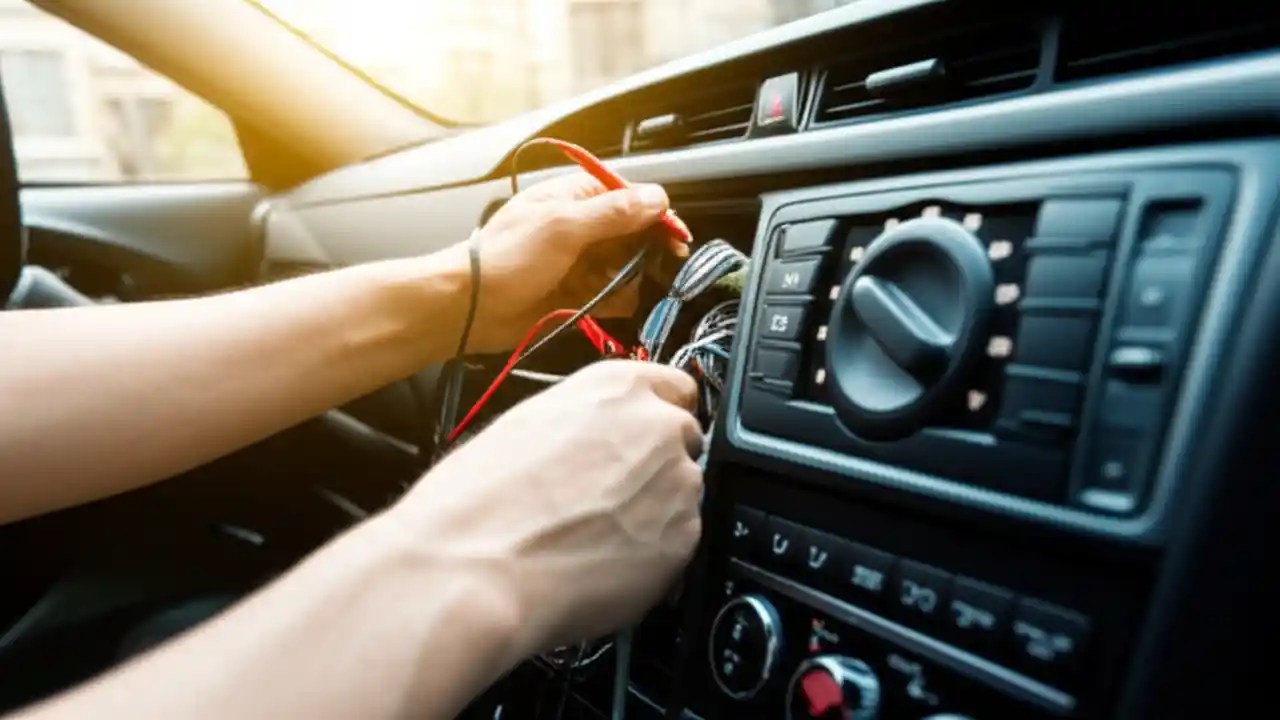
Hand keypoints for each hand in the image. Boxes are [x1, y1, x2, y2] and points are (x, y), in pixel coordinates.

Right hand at [384, 360, 702, 655]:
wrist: (476, 569)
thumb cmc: (480, 501)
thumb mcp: (528, 423)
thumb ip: (584, 421)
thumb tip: (599, 438)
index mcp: (616, 387)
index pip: (677, 388)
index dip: (659, 415)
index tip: (648, 434)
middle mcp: (656, 426)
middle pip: (683, 440)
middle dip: (656, 465)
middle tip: (609, 495)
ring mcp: (676, 483)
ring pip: (681, 494)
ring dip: (654, 511)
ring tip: (595, 535)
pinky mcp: (682, 540)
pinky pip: (678, 541)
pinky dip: (653, 553)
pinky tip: (603, 561)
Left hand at [456, 173, 686, 353]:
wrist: (470, 307)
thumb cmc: (508, 257)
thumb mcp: (564, 226)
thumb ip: (615, 212)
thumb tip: (659, 198)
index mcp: (577, 197)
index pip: (631, 197)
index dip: (655, 216)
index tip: (674, 238)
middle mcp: (583, 226)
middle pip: (634, 234)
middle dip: (646, 252)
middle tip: (654, 268)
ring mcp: (581, 261)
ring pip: (627, 266)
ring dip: (631, 279)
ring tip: (619, 288)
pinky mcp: (578, 293)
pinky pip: (613, 295)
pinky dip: (618, 300)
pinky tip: (611, 304)